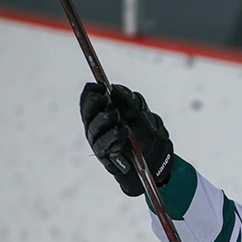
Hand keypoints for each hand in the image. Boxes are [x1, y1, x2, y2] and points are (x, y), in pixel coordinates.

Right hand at [80, 82, 173, 196]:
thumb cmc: (144, 132)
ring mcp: (99, 141)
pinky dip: (113, 137)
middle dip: (93, 104)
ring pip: (93, 129)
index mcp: (101, 113)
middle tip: (104, 98)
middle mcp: (96, 127)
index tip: (100, 86)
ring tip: (114, 114)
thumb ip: (128, 101)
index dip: (91, 92)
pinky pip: (104, 145)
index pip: (88, 101)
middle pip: (87, 114)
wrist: (154, 155)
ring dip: (103, 119)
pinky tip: (123, 132)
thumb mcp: (139, 112)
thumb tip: (116, 89)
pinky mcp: (105, 154)